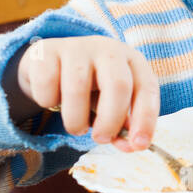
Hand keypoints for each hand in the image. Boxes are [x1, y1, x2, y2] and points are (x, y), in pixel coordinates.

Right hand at [15, 36, 159, 151]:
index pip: (147, 88)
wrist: (50, 63)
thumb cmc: (89, 87)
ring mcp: (77, 47)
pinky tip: (52, 98)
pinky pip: (47, 84)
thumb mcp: (110, 103)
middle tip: (101, 139)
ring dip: (76, 119)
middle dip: (111, 120)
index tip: (138, 144)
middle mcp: (108, 50)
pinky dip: (48, 101)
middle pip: (118, 85)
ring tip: (76, 126)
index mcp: (132, 61)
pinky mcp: (46, 51)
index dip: (146, 118)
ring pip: (77, 88)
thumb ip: (121, 125)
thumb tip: (131, 146)